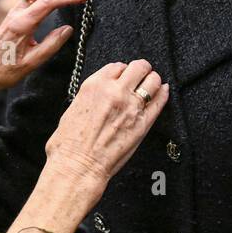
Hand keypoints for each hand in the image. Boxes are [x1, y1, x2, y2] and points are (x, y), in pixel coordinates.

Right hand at [44, 59, 168, 187]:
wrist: (78, 166)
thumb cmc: (68, 144)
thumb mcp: (72, 109)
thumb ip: (89, 98)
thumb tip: (96, 97)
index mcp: (94, 85)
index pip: (116, 67)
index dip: (122, 71)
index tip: (123, 76)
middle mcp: (115, 91)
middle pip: (138, 67)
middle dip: (141, 70)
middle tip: (141, 75)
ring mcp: (131, 106)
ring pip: (152, 80)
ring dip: (153, 80)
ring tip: (152, 84)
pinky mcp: (143, 123)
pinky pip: (159, 101)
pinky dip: (163, 94)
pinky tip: (163, 91)